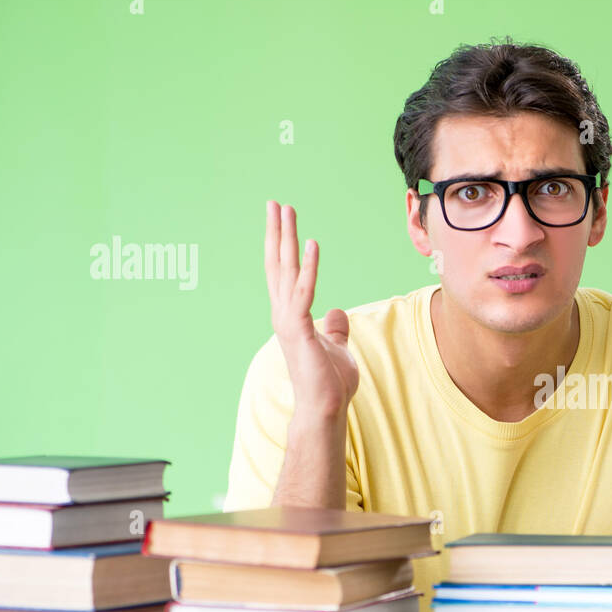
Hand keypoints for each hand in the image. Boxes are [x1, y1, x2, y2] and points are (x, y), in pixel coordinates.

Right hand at [264, 200, 358, 420]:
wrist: (325, 408)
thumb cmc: (330, 383)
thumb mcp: (336, 347)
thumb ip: (334, 329)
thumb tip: (337, 313)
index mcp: (290, 316)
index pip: (282, 273)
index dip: (281, 245)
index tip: (281, 220)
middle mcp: (283, 314)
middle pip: (277, 264)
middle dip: (276, 232)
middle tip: (275, 203)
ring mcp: (288, 321)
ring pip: (285, 271)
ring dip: (286, 238)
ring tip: (286, 211)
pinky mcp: (299, 329)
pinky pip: (304, 291)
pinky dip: (309, 267)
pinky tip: (313, 244)